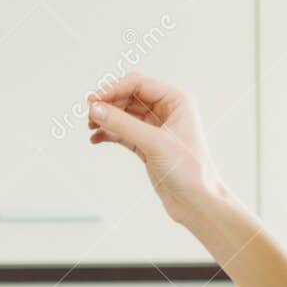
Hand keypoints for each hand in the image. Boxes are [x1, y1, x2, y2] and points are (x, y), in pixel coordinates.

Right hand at [86, 71, 227, 223]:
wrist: (198, 203)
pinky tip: (95, 139)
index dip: (113, 89)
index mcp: (177, 101)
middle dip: (107, 104)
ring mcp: (156, 128)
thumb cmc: (191, 172)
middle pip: (127, 95)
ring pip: (123, 114)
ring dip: (105, 118)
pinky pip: (122, 131)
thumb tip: (96, 109)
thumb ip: (124, 124)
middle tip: (88, 115)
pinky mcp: (147, 145)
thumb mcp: (155, 144)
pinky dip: (108, 133)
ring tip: (90, 127)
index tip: (93, 101)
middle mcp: (167, 110)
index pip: (138, 83)